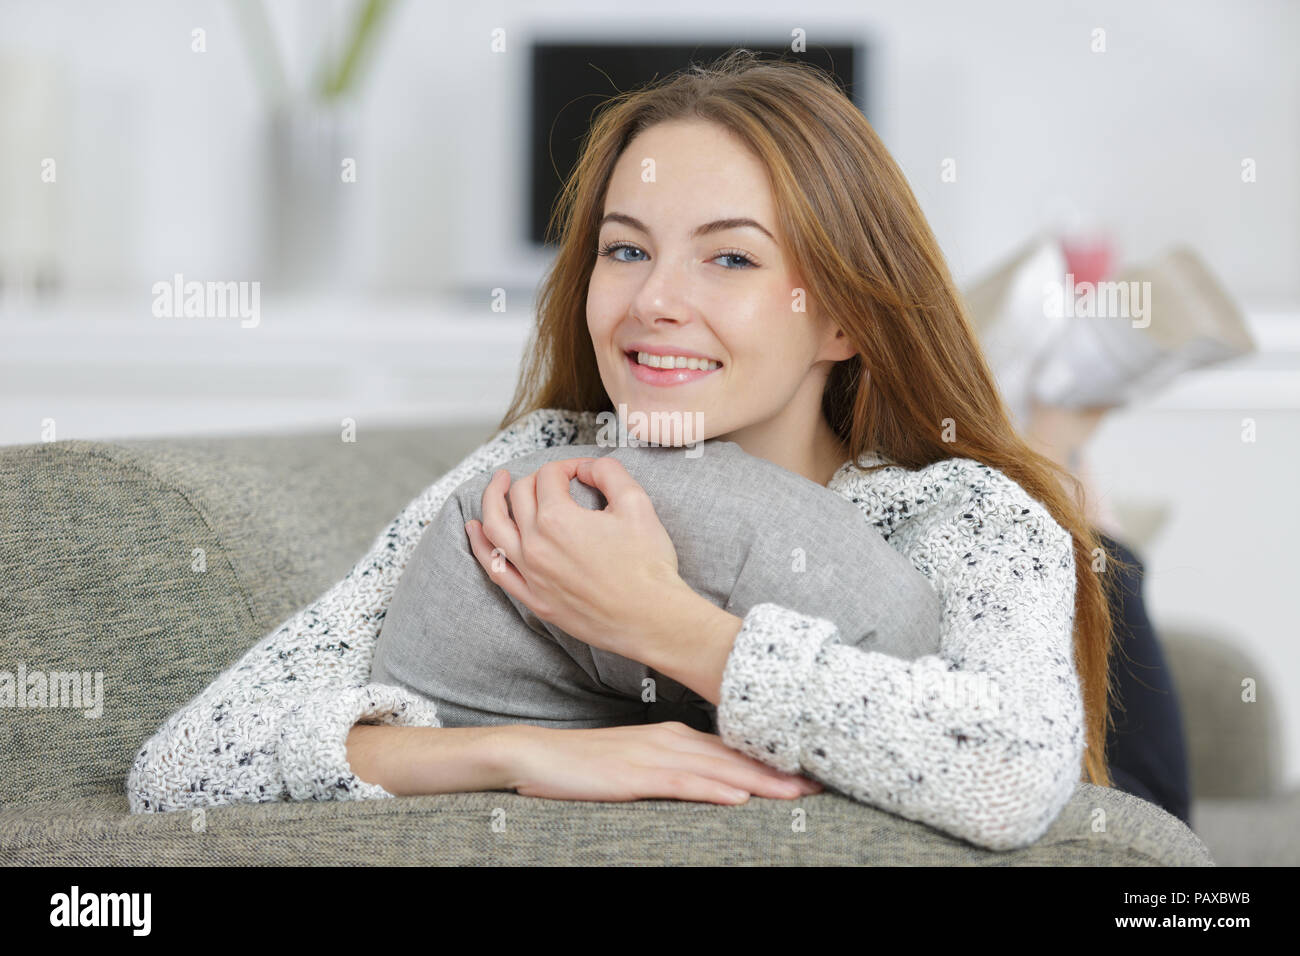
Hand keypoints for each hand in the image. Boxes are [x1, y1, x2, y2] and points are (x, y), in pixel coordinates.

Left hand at [464, 457, 686, 658]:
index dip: (566, 466)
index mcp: (558, 518)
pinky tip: (474, 530)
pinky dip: (480, 546)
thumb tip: (588, 466)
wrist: (651, 618)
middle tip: (550, 478)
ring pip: (494, 528)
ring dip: (492, 500)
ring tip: (497, 485)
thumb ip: (609, 472)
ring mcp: (531, 574)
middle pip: (520, 496)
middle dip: (535, 479)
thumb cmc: (648, 565)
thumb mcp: (637, 504)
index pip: (549, 476)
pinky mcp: (534, 598)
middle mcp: (536, 544)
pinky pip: (496, 569)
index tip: (582, 472)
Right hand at [501, 721, 823, 804]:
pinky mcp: (635, 774)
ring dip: (760, 781)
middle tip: (820, 782)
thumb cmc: (585, 764)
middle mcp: (670, 740)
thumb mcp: (636, 764)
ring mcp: (653, 755)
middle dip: (779, 771)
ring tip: (797, 793)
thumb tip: (714, 783)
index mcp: (672, 737)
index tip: (807, 772)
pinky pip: (681, 782)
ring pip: (719, 769)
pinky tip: (738, 797)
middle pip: (735, 757)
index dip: (771, 761)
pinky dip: (713, 788)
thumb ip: (673, 769)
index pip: (732, 750)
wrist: (535, 755)